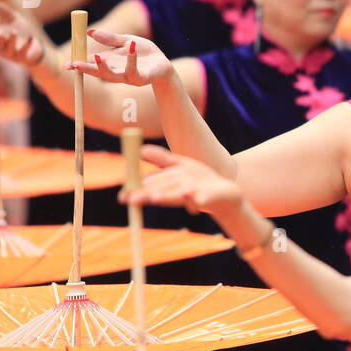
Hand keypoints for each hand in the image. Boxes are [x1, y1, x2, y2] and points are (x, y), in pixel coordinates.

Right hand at [0, 8, 47, 69]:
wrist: (37, 46)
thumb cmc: (22, 29)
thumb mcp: (13, 18)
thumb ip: (4, 9)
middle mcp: (2, 49)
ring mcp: (12, 55)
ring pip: (9, 49)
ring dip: (11, 40)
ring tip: (14, 31)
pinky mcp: (23, 58)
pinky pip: (24, 52)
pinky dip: (28, 44)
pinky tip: (31, 37)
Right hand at [67, 29, 173, 85]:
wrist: (163, 64)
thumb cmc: (143, 53)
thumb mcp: (125, 41)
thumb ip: (110, 38)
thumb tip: (90, 32)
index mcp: (110, 63)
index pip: (91, 64)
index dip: (78, 64)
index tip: (66, 64)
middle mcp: (116, 72)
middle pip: (98, 72)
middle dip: (87, 69)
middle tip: (76, 64)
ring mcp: (128, 77)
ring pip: (113, 76)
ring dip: (104, 68)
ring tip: (98, 57)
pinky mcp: (141, 78)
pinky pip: (134, 69)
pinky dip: (132, 58)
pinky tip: (131, 46)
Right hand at [119, 144, 241, 214]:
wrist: (227, 193)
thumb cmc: (200, 181)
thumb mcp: (180, 166)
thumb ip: (161, 159)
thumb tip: (140, 150)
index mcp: (171, 186)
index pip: (151, 188)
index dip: (137, 192)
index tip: (123, 197)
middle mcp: (180, 194)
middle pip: (161, 194)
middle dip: (146, 196)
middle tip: (130, 200)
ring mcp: (195, 197)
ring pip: (178, 197)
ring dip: (166, 197)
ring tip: (154, 198)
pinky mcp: (210, 199)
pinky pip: (202, 198)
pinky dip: (197, 198)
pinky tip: (192, 195)